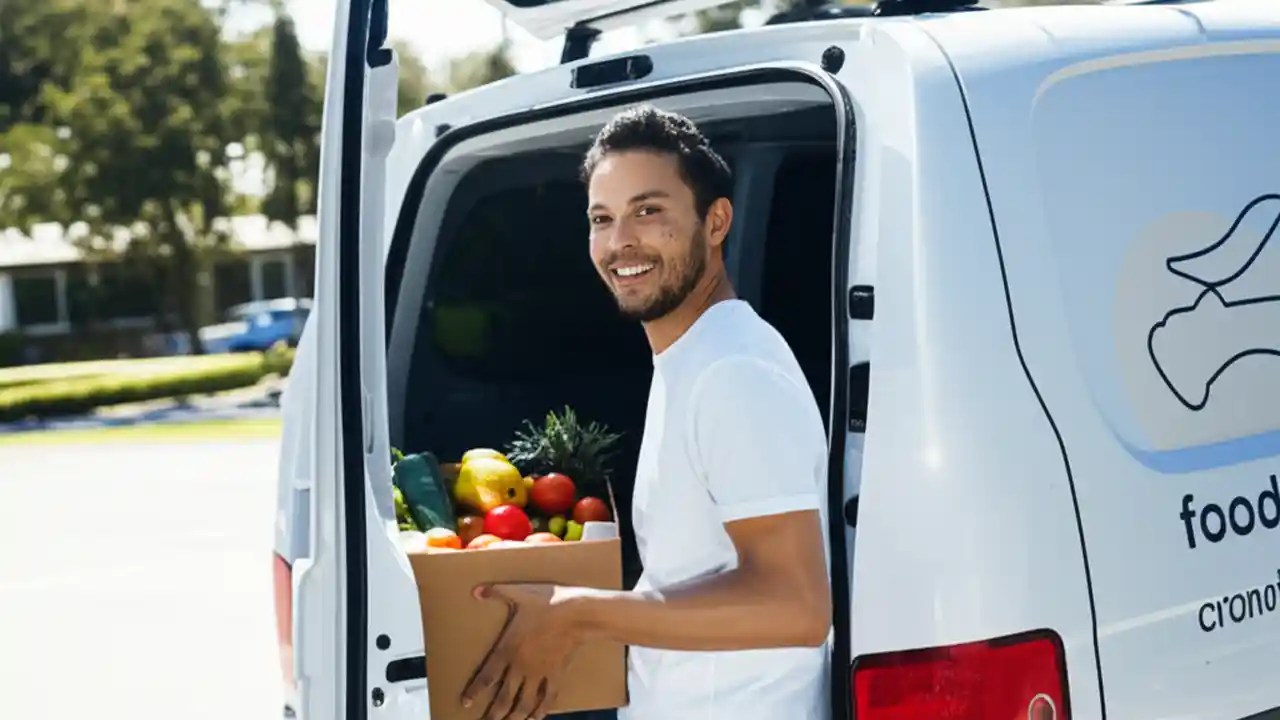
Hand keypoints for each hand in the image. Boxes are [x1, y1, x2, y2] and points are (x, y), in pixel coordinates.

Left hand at [461, 583, 583, 719]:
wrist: (576, 612)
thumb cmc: (547, 601)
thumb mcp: (518, 592)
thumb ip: (496, 592)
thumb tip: (476, 591)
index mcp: (507, 649)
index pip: (486, 676)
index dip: (475, 692)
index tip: (466, 703)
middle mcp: (521, 666)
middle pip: (504, 698)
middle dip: (494, 714)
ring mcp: (539, 673)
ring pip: (524, 703)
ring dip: (515, 717)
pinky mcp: (556, 675)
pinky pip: (548, 698)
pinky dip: (541, 711)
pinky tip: (536, 718)